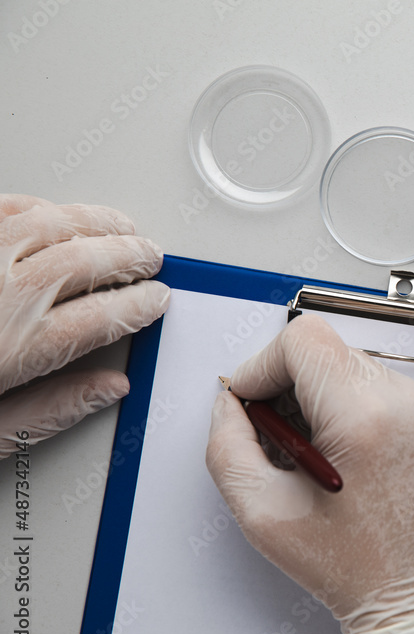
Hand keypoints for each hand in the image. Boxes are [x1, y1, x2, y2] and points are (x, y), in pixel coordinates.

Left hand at [0, 194, 168, 455]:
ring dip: (97, 222)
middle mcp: (0, 296)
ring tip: (120, 226)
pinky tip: (55, 212)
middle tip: (151, 258)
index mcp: (15, 349)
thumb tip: (109, 387)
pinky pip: (6, 206)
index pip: (105, 316)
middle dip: (131, 256)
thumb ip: (53, 408)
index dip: (141, 304)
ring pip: (52, 222)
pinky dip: (40, 206)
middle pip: (87, 260)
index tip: (157, 300)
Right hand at [206, 314, 413, 633]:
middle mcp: (407, 402)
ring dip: (321, 398)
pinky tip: (345, 455)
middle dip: (290, 387)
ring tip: (315, 455)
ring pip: (353, 367)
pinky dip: (354, 408)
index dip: (262, 366)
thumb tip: (229, 404)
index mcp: (365, 417)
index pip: (304, 339)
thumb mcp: (263, 513)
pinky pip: (382, 387)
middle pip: (327, 352)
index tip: (252, 400)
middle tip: (280, 439)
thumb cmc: (355, 567)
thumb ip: (228, 446)